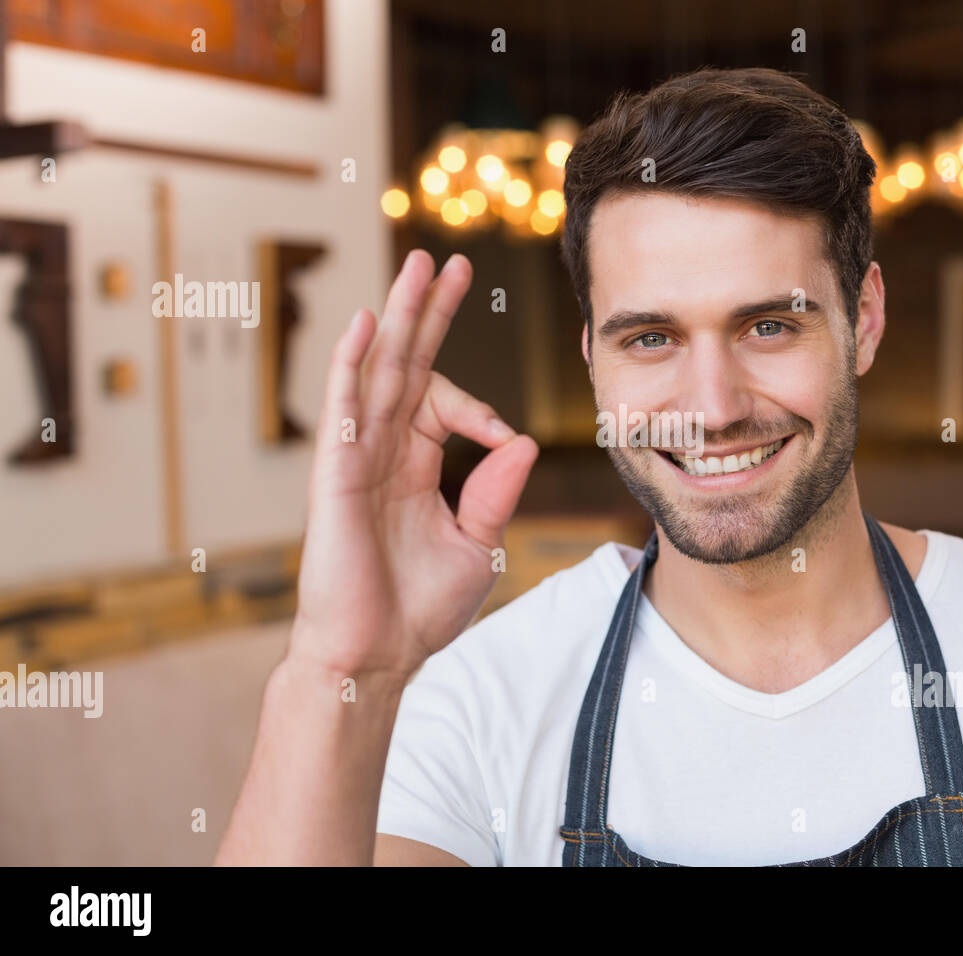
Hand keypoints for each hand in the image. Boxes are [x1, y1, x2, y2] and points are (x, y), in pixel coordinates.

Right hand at [290, 249, 537, 678]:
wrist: (377, 655)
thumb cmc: (419, 607)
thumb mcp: (476, 543)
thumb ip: (496, 491)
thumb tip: (519, 439)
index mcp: (414, 464)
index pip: (443, 402)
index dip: (478, 406)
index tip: (501, 435)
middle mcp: (384, 452)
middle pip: (409, 366)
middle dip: (430, 314)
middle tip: (449, 263)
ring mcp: (357, 459)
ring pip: (379, 372)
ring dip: (399, 318)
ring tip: (418, 268)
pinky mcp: (336, 477)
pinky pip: (344, 411)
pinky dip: (353, 365)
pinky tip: (369, 324)